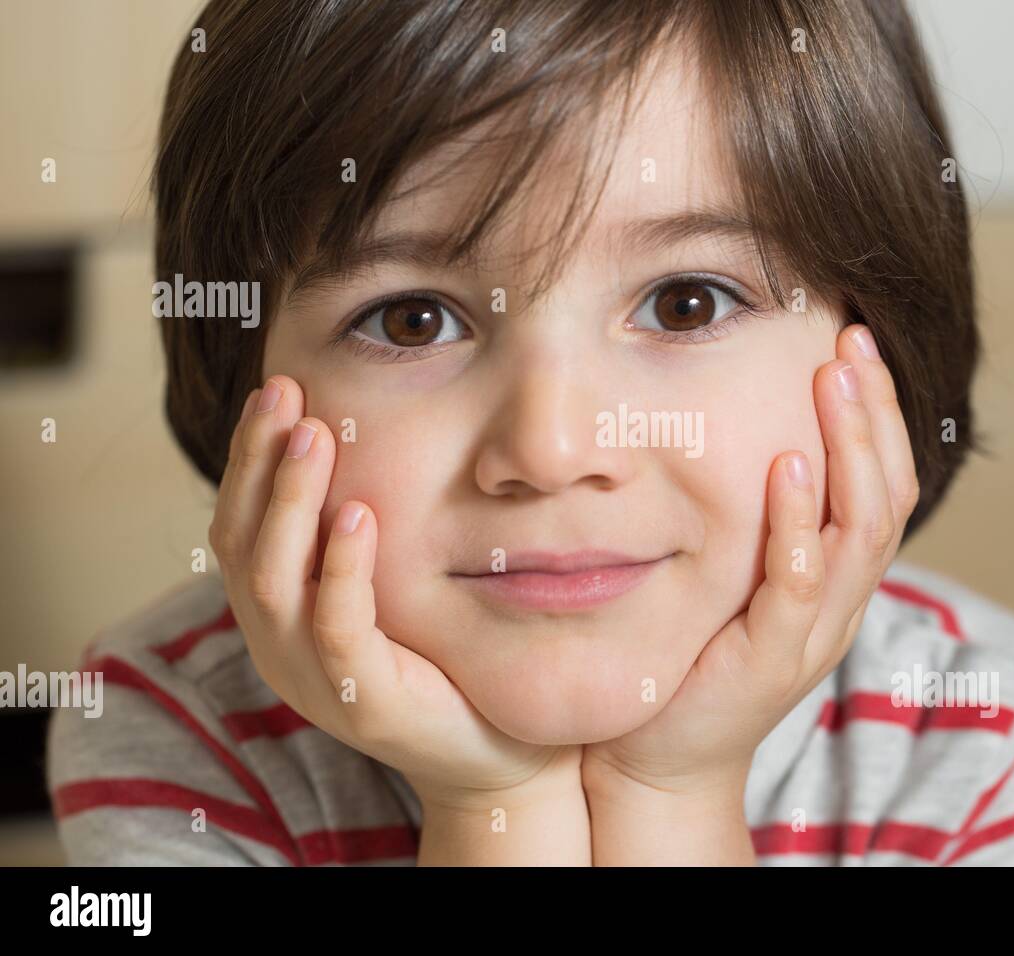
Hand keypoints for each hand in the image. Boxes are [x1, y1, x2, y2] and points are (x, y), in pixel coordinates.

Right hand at [208, 374, 581, 812]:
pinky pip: (338, 629)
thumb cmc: (445, 653)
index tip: (275, 388)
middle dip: (259, 461)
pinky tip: (359, 514)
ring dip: (292, 501)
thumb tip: (362, 428)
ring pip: (274, 582)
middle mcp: (279, 645)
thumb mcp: (392, 581)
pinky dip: (342, 568)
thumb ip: (362, 527)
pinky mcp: (364, 703)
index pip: (239, 524)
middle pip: (241, 543)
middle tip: (283, 392)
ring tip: (314, 435)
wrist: (500, 748)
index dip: (249, 456)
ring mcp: (313, 679)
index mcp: (278, 614)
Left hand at [581, 323, 918, 814]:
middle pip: (886, 494)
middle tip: (853, 342)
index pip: (882, 482)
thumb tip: (740, 424)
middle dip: (874, 413)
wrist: (661, 756)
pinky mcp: (771, 660)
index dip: (878, 413)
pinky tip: (789, 468)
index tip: (853, 342)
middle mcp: (840, 600)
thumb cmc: (692, 653)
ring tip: (834, 380)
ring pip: (860, 531)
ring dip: (851, 450)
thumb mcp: (735, 572)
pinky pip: (799, 585)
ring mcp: (813, 632)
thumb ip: (754, 516)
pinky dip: (800, 524)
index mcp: (836, 575)